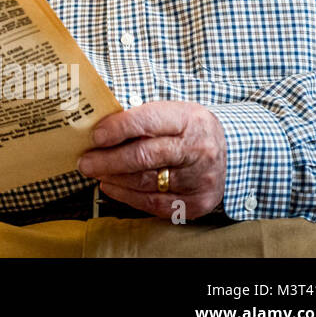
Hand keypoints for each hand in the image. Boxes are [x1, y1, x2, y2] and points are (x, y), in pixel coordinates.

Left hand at [77, 100, 226, 219]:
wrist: (230, 151)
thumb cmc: (187, 128)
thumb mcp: (172, 112)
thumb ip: (140, 118)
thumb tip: (98, 127)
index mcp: (188, 119)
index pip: (148, 122)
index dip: (118, 129)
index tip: (95, 136)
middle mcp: (197, 149)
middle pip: (144, 156)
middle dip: (108, 160)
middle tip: (85, 161)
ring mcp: (199, 178)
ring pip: (146, 182)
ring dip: (114, 178)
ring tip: (95, 172)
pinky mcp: (197, 202)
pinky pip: (154, 204)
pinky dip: (127, 196)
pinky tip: (111, 186)